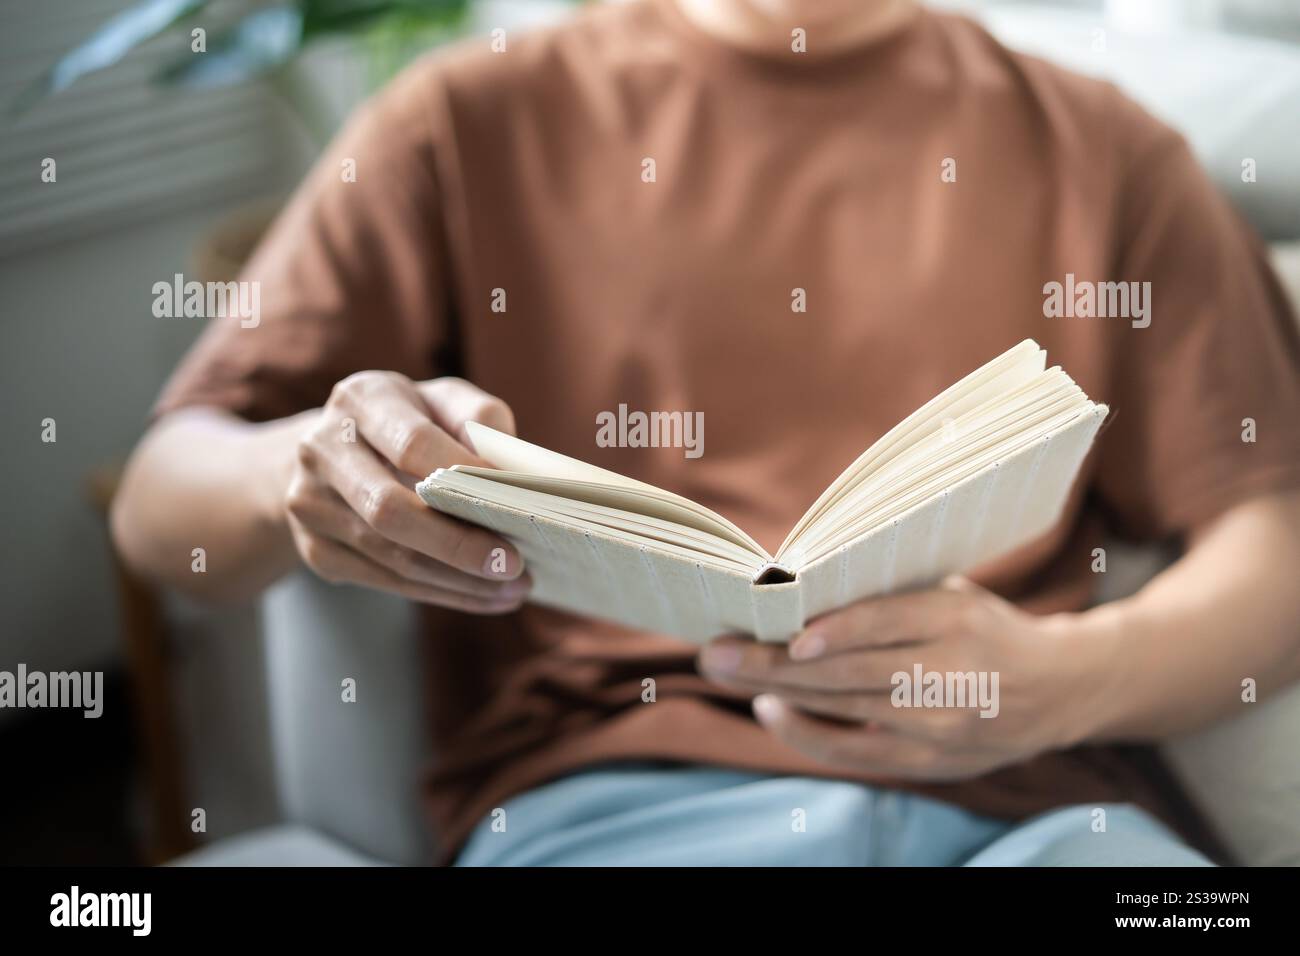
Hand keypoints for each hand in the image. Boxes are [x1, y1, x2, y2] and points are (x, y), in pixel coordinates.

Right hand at [282, 371, 530, 612]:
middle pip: (389, 509)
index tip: (515, 504)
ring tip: (512, 589)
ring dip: (457, 580)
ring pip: (389, 554)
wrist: (332, 451)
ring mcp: (310, 504)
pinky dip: (440, 593)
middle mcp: (322, 449)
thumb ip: (479, 420)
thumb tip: (510, 472)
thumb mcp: (444, 401)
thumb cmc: (410, 422)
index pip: (412, 443)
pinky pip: (384, 581)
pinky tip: (484, 596)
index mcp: (361, 399)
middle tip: (513, 565)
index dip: (465, 476)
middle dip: (457, 543)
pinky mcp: (315, 550)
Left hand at [697, 577, 1102, 780]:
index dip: (834, 631)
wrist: (1059, 689)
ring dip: (777, 691)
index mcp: (958, 617)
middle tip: (716, 651)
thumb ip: (889, 597)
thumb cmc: (986, 629)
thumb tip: (798, 595)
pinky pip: (857, 751)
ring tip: (728, 672)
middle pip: (849, 670)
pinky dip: (808, 731)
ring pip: (844, 706)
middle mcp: (951, 672)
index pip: (886, 622)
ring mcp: (940, 722)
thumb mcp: (952, 594)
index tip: (782, 631)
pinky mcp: (932, 759)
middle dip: (772, 662)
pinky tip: (771, 710)